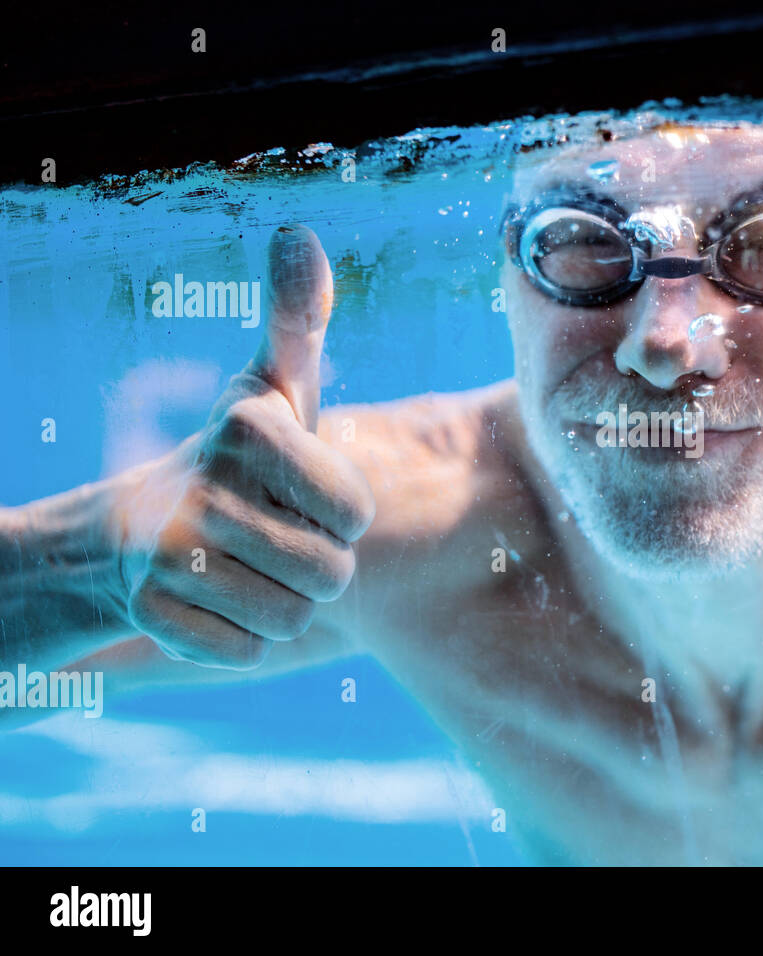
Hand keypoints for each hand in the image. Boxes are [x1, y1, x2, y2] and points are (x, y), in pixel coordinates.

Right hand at [116, 226, 375, 668]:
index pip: (356, 513)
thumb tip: (299, 232)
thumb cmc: (233, 460)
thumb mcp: (271, 390)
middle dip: (316, 565)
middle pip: (331, 575)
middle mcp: (200, 488)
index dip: (344, 514)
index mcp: (248, 430)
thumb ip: (298, 323)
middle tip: (275, 537)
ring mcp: (165, 556)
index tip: (308, 494)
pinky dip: (238, 636)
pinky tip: (211, 600)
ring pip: (291, 619)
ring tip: (245, 566)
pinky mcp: (147, 615)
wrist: (124, 532)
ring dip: (281, 603)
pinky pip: (245, 652)